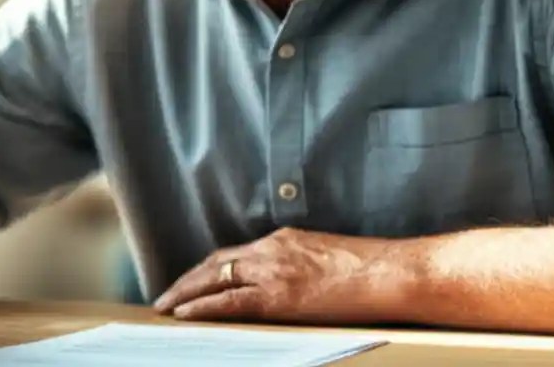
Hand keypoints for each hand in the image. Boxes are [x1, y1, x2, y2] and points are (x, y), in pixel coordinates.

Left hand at [154, 227, 410, 323]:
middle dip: (188, 280)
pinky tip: (184, 314)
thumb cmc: (368, 269)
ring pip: (215, 279)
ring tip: (166, 307)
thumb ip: (298, 262)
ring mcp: (273, 271)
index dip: (207, 269)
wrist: (388, 273)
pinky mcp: (279, 295)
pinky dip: (202, 307)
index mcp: (283, 239)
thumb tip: (288, 280)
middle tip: (165, 296)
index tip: (191, 280)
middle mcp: (271, 249)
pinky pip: (229, 302)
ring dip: (186, 293)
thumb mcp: (324, 255)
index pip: (234, 254)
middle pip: (216, 263)